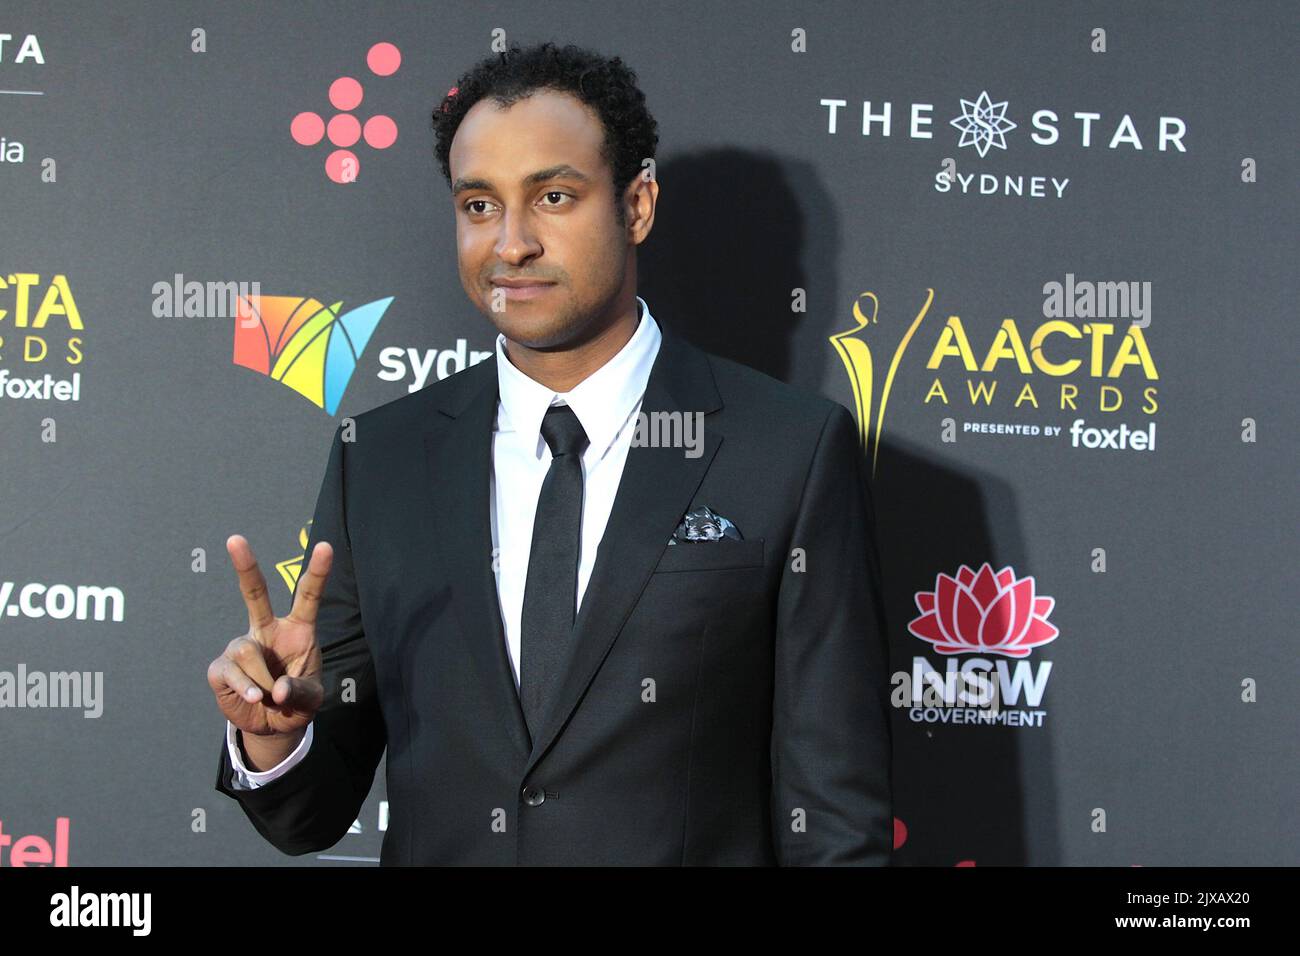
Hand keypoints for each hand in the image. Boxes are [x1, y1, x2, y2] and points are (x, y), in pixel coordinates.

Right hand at [208, 535, 328, 741]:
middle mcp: (267, 630)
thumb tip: (276, 689)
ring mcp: (242, 646)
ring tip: (268, 696)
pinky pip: (231, 672)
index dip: (318, 572)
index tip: (326, 547)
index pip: (308, 596)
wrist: (271, 726)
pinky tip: (253, 698)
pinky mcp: (221, 667)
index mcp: (297, 630)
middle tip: (235, 539)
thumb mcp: (311, 700)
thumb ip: (300, 691)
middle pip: (255, 593)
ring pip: (247, 651)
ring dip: (262, 681)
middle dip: (245, 566)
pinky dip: (246, 689)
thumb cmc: (296, 702)